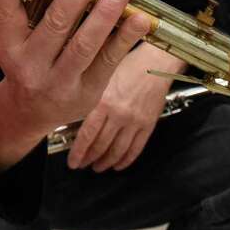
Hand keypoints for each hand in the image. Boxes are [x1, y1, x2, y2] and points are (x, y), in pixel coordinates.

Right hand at [0, 0, 150, 172]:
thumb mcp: (16, 38)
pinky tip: (139, 18)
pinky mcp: (86, 93)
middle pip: (56, 24)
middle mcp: (31, 66)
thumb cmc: (28, 61)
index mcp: (8, 47)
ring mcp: (59, 82)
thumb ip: (28, 6)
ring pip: (85, 44)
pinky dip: (125, 38)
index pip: (4, 13)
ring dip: (106, 12)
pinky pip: (108, 61)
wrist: (31, 112)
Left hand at [66, 42, 184, 171]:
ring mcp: (134, 121)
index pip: (87, 135)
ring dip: (105, 162)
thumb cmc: (130, 64)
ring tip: (97, 167)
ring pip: (117, 151)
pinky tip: (118, 164)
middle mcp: (119, 114)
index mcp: (104, 101)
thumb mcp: (102, 76)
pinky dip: (126, 160)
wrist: (156, 62)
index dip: (78, 152)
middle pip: (100, 146)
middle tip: (82, 165)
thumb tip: (73, 114)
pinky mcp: (148, 124)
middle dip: (89, 159)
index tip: (72, 161)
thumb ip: (91, 97)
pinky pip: (136, 149)